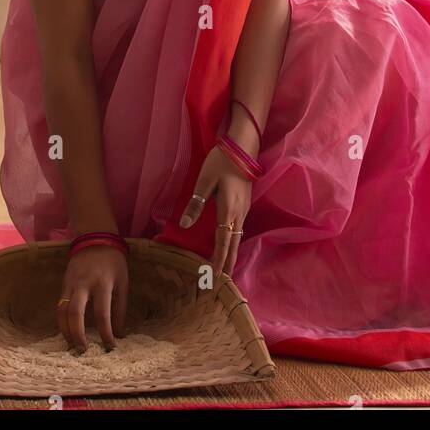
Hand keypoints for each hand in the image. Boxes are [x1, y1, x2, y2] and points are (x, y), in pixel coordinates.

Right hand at [56, 246, 127, 352]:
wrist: (95, 237)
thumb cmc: (113, 261)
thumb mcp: (123, 281)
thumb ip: (120, 308)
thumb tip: (120, 333)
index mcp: (103, 283)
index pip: (102, 314)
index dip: (106, 333)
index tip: (110, 346)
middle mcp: (84, 284)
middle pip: (75, 314)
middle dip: (78, 335)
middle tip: (84, 351)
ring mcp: (71, 284)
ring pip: (62, 312)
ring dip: (66, 331)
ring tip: (73, 346)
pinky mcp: (63, 284)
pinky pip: (59, 306)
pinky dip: (62, 322)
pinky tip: (67, 332)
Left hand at [178, 144, 252, 287]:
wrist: (243, 147)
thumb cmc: (221, 162)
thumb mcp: (204, 182)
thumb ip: (195, 205)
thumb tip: (184, 225)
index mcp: (228, 210)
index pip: (223, 242)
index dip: (219, 260)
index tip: (215, 277)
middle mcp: (239, 214)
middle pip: (234, 244)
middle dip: (229, 263)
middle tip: (223, 282)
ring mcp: (244, 209)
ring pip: (238, 237)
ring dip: (232, 253)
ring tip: (226, 268)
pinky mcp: (244, 203)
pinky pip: (239, 229)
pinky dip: (234, 241)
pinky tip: (229, 243)